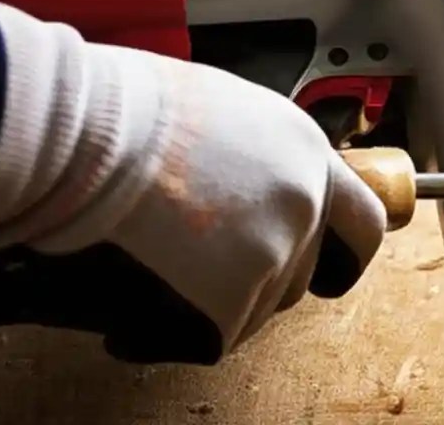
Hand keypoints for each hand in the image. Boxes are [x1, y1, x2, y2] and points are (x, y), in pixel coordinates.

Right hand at [0, 0, 386, 363]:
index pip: (360, 219)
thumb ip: (256, 154)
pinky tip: (143, 305)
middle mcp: (303, 198)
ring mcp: (275, 247)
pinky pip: (219, 333)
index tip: (327, 267)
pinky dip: (180, 330)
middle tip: (208, 269)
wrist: (83, 133)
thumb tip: (247, 183)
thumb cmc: (126, 110)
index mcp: (304, 150)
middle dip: (261, 280)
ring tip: (160, 269)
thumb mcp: (221, 110)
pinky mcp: (235, 293)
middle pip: (304, 272)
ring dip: (217, 302)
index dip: (339, 250)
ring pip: (261, 307)